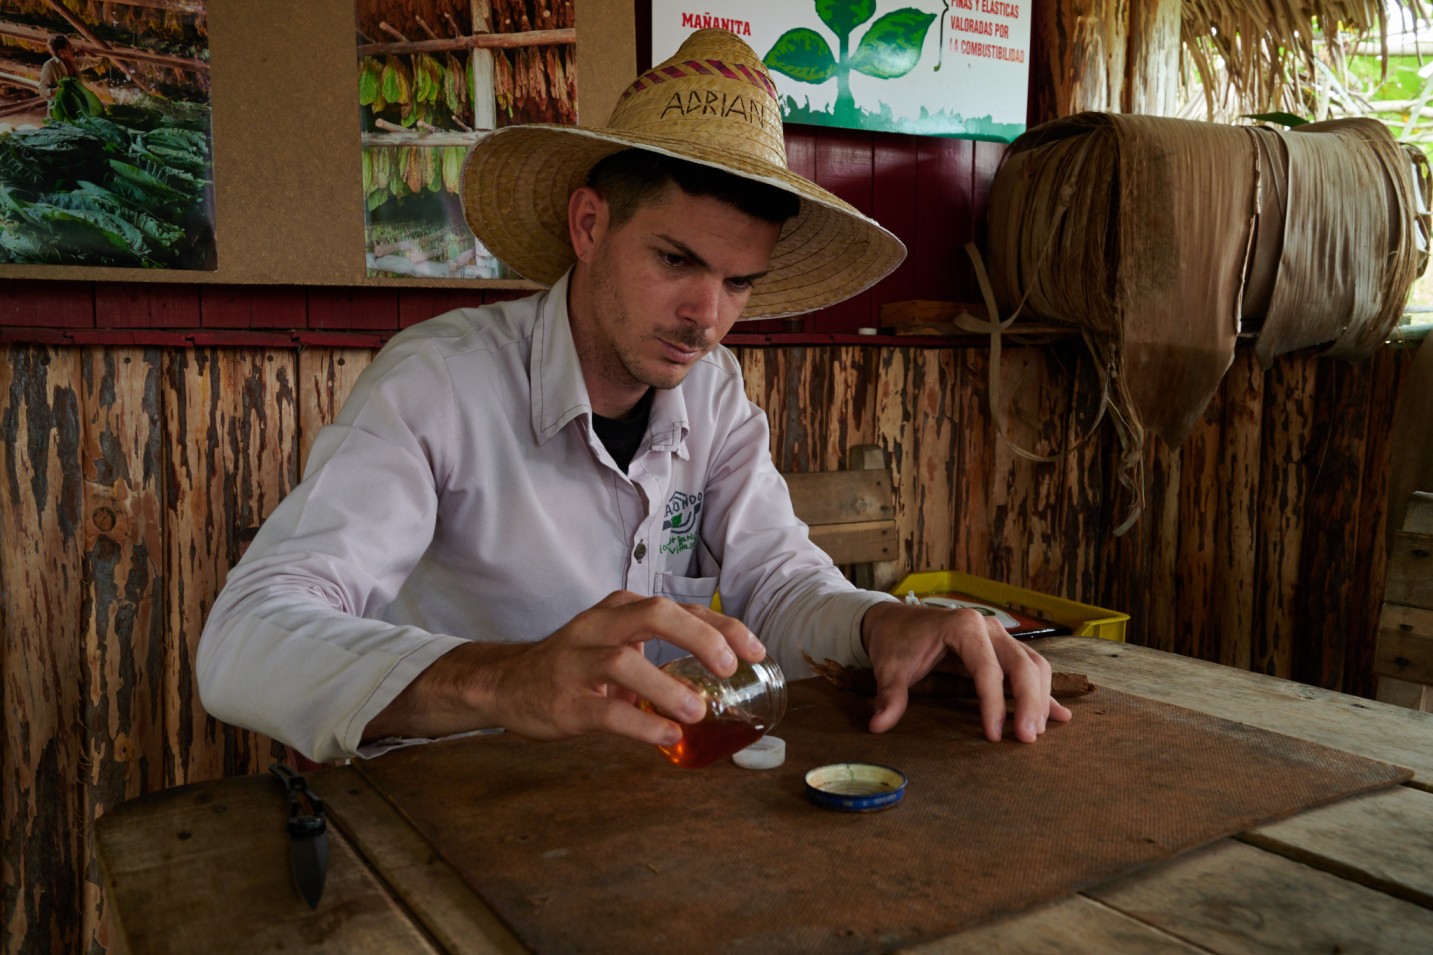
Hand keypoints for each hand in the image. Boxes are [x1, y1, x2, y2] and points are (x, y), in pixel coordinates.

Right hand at [363, 590, 765, 746]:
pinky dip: (640, 723)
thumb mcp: (618, 645)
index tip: (756, 651)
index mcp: (620, 610)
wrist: (508, 683)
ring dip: (666, 686)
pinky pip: (604, 710)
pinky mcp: (564, 700)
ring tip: (699, 710)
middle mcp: (600, 626)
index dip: (722, 626)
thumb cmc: (575, 666)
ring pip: (624, 662)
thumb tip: (722, 682)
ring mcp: (578, 662)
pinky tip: (667, 735)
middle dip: (698, 636)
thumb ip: (663, 656)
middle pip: (654, 614)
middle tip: (729, 667)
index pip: (679, 608)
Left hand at [860, 601, 1071, 741]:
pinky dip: (1044, 692)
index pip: (987, 668)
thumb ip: (889, 695)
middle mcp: (988, 626)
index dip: (993, 703)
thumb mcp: (889, 667)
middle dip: (1028, 702)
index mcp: (963, 626)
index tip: (994, 735)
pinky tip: (1059, 716)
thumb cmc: (895, 642)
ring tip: (1035, 732)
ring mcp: (999, 636)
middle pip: (1022, 664)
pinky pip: (1031, 668)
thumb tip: (878, 725)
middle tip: (1027, 738)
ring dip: (1039, 699)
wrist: (894, 621)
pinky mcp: (1002, 649)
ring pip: (1033, 665)